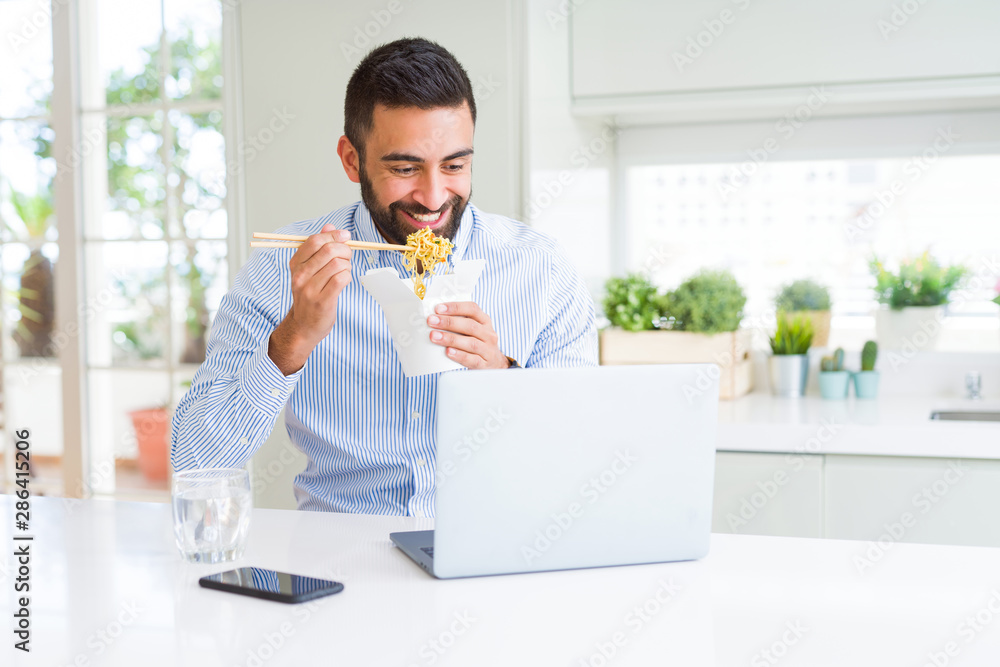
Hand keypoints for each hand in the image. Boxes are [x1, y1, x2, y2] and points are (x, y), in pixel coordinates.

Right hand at [268, 224, 351, 374]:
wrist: (304, 326)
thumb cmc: (310, 295)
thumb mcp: (309, 270)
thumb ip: (319, 247)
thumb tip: (329, 226)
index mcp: (296, 264)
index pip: (314, 240)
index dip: (333, 235)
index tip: (345, 236)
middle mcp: (300, 275)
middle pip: (329, 250)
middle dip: (345, 249)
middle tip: (348, 256)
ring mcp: (310, 288)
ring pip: (338, 264)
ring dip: (347, 265)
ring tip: (344, 271)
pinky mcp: (322, 300)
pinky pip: (341, 279)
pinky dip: (348, 277)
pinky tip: (344, 281)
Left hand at [427, 302, 510, 369]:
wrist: (494, 364)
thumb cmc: (477, 343)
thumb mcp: (473, 330)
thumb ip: (459, 323)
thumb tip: (435, 317)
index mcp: (484, 321)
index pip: (472, 309)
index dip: (455, 307)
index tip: (438, 308)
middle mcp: (488, 334)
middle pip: (470, 326)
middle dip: (448, 322)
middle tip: (431, 321)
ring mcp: (488, 350)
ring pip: (471, 343)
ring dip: (451, 339)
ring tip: (434, 336)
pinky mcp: (484, 364)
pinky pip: (472, 359)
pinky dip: (459, 355)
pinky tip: (448, 351)